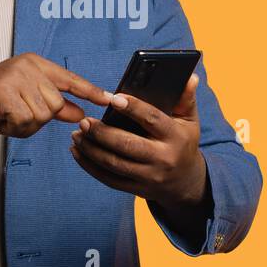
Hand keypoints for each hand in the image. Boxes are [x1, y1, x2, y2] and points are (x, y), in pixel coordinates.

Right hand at [0, 52, 111, 137]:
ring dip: (24, 126)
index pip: (70, 79)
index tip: (113, 100)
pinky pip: (24, 122)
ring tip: (6, 118)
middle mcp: (27, 66)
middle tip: (15, 117)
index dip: (92, 91)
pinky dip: (12, 129)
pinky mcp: (3, 93)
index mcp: (35, 64)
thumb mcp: (25, 98)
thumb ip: (54, 104)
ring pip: (41, 116)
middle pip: (55, 105)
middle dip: (38, 119)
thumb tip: (81, 112)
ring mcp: (15, 78)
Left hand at [69, 73, 208, 209]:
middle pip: (128, 145)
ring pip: (115, 164)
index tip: (113, 98)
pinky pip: (109, 179)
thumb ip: (185, 98)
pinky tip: (78, 152)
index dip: (133, 108)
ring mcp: (149, 177)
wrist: (185, 182)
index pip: (153, 120)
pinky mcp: (136, 189)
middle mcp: (163, 159)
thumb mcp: (189, 120)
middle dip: (102, 133)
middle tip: (84, 121)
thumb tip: (190, 77)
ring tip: (76, 135)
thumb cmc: (183, 142)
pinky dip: (90, 167)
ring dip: (91, 150)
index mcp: (175, 137)